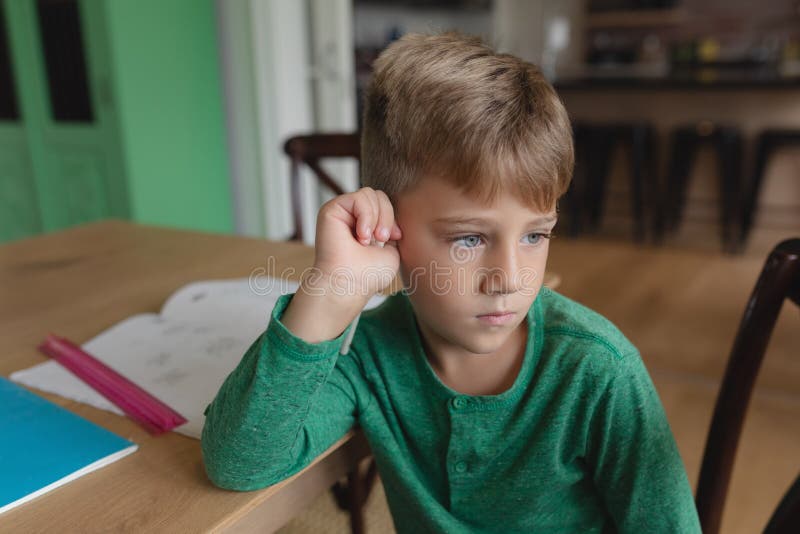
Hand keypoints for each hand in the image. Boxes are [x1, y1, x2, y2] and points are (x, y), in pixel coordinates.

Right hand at [309, 186, 402, 302]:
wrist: (350, 284)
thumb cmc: (368, 275)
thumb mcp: (391, 251)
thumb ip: (391, 230)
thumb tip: (392, 218)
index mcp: (363, 224)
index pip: (383, 203)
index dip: (392, 218)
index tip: (394, 238)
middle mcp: (350, 216)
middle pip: (378, 195)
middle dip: (386, 216)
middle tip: (382, 239)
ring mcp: (340, 212)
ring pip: (369, 194)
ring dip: (376, 218)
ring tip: (369, 240)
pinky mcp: (331, 209)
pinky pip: (359, 198)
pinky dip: (366, 216)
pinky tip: (361, 236)